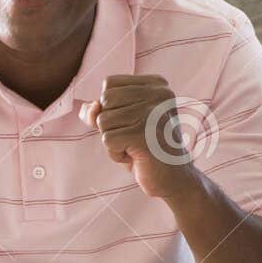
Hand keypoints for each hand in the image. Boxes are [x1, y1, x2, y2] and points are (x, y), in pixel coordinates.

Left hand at [81, 74, 204, 201]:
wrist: (174, 178)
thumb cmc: (146, 148)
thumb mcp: (122, 123)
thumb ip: (101, 110)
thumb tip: (87, 109)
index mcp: (157, 85)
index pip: (109, 84)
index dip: (111, 107)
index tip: (134, 123)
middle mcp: (159, 94)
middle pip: (105, 100)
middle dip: (111, 125)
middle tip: (136, 137)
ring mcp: (153, 114)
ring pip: (103, 120)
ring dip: (114, 141)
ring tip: (137, 147)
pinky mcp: (145, 135)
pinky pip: (107, 140)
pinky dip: (116, 154)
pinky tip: (137, 157)